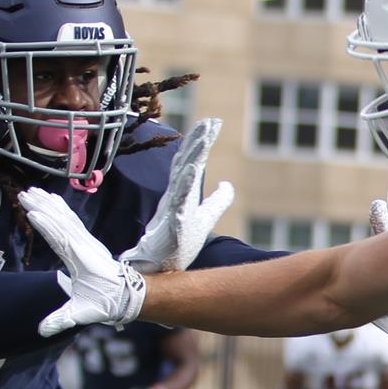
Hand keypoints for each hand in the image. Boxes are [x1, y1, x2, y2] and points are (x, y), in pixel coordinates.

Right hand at [19, 188, 146, 335]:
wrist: (128, 295)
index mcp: (81, 260)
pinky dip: (61, 209)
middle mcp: (83, 246)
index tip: (33, 213)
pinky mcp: (86, 242)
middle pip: (60, 222)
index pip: (60, 239)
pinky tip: (53, 199)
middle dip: (42, 207)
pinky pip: (71, 221)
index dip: (47, 226)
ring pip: (65, 218)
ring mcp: (86, 242)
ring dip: (49, 204)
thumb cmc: (106, 302)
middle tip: (25, 194)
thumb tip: (42, 330)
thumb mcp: (84, 313)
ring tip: (34, 191)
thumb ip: (63, 319)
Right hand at [121, 118, 234, 273]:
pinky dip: (185, 185)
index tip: (213, 122)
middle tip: (210, 122)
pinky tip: (193, 171)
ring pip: (184, 177)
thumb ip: (218, 201)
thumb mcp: (204, 218)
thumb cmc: (178, 241)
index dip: (201, 141)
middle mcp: (176, 195)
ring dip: (193, 157)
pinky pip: (179, 202)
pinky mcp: (173, 224)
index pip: (192, 160)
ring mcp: (173, 208)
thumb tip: (228, 184)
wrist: (159, 266)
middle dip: (198, 141)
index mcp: (183, 191)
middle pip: (187, 162)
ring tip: (204, 139)